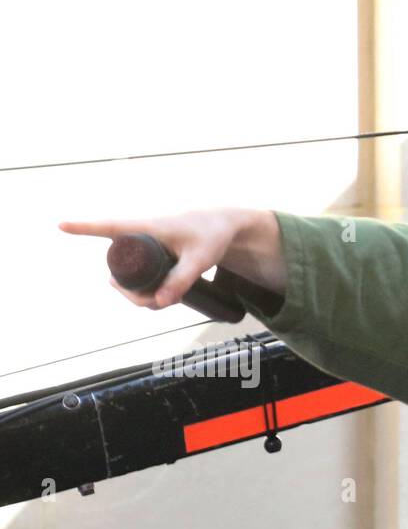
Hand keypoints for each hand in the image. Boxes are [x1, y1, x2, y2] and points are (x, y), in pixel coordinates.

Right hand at [59, 209, 245, 308]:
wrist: (224, 228)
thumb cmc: (212, 237)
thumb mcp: (200, 260)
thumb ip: (181, 280)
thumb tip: (159, 303)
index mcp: (148, 228)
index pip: (110, 227)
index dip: (85, 228)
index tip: (61, 225)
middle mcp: (142, 237)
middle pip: (119, 266)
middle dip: (129, 290)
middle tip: (154, 303)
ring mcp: (147, 248)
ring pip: (131, 275)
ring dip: (140, 294)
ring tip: (167, 301)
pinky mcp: (155, 258)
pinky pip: (142, 276)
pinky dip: (149, 291)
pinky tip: (163, 299)